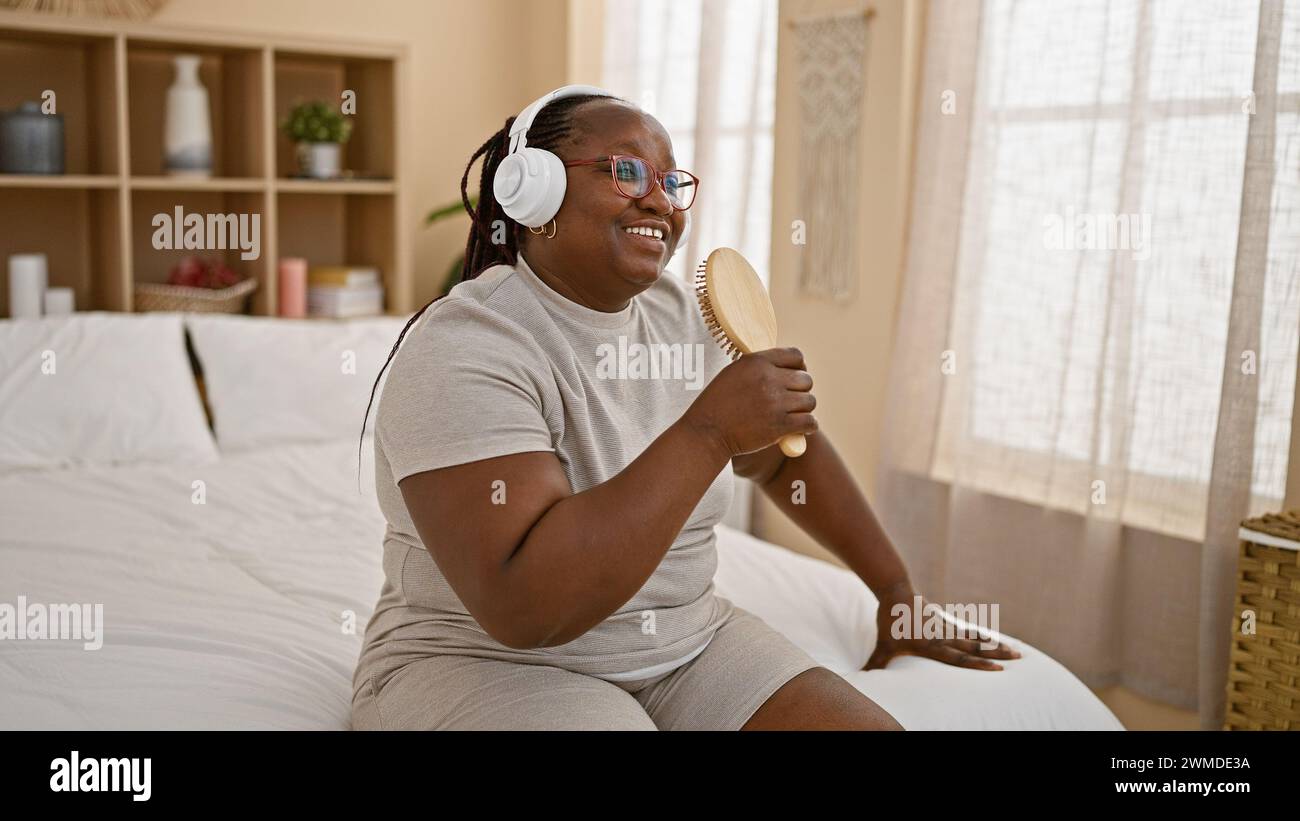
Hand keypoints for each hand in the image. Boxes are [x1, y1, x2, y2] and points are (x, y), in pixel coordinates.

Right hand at [683, 347, 816, 456]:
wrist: (707, 431)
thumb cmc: (717, 403)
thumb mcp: (733, 373)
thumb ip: (758, 367)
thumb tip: (784, 368)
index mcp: (757, 362)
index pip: (796, 356)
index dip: (800, 367)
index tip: (796, 377)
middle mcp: (769, 379)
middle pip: (806, 380)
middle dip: (801, 391)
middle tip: (791, 401)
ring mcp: (775, 402)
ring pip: (810, 401)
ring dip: (804, 409)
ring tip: (793, 415)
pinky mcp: (780, 425)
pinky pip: (810, 422)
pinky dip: (808, 426)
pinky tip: (800, 428)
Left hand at [864, 590, 1021, 671]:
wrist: (895, 590)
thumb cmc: (889, 620)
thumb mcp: (883, 644)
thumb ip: (877, 662)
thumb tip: (864, 675)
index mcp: (931, 644)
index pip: (959, 657)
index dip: (979, 664)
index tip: (998, 668)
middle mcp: (943, 636)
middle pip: (974, 647)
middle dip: (996, 654)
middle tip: (1018, 658)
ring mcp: (946, 627)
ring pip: (974, 638)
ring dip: (993, 644)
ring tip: (1015, 650)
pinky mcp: (945, 620)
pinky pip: (965, 630)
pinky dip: (979, 635)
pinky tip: (991, 638)